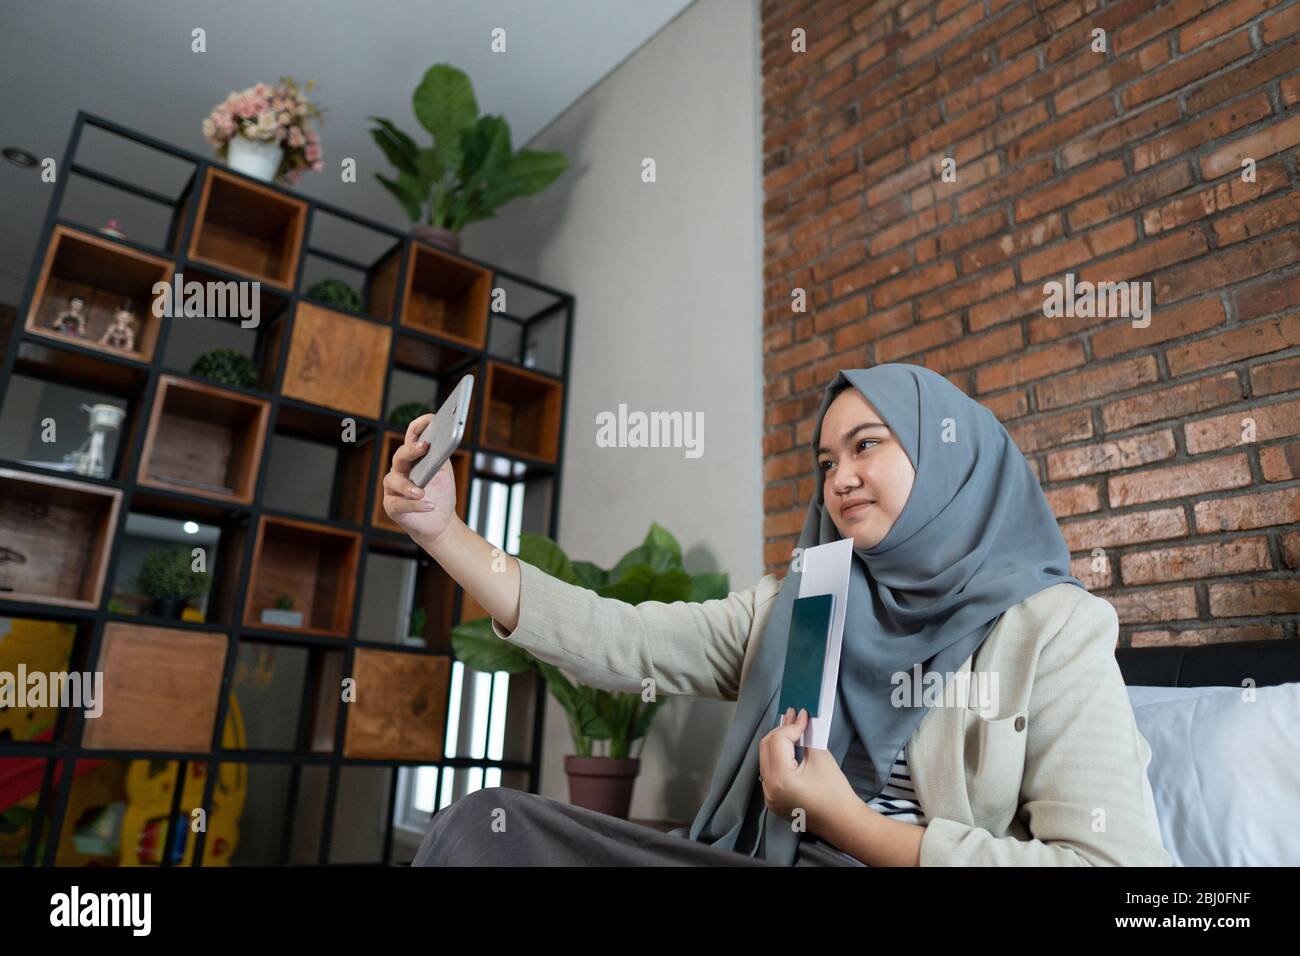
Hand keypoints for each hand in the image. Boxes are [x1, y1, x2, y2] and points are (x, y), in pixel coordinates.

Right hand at [382, 412, 458, 543]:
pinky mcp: (392, 507)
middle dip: (410, 450)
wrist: (441, 522)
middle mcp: (399, 470)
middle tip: (423, 447)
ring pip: (393, 481)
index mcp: (412, 458)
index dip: (418, 426)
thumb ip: (441, 456)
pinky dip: (415, 505)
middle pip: (400, 455)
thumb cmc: (441, 493)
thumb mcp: (443, 472)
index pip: (411, 436)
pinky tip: (430, 505)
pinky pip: (400, 504)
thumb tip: (445, 438)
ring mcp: (393, 489)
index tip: (430, 419)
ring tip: (421, 491)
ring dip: (408, 486)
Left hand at [759, 707, 858, 835]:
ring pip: (765, 758)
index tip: (804, 715)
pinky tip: (788, 747)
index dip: (791, 725)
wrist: (842, 822)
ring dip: (778, 742)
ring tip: (791, 727)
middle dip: (781, 730)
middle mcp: (768, 788)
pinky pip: (769, 771)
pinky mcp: (772, 799)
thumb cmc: (836, 792)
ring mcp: (768, 796)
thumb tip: (799, 720)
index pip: (778, 740)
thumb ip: (806, 738)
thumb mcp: (820, 757)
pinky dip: (777, 757)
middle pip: (766, 747)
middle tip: (795, 716)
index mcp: (780, 779)